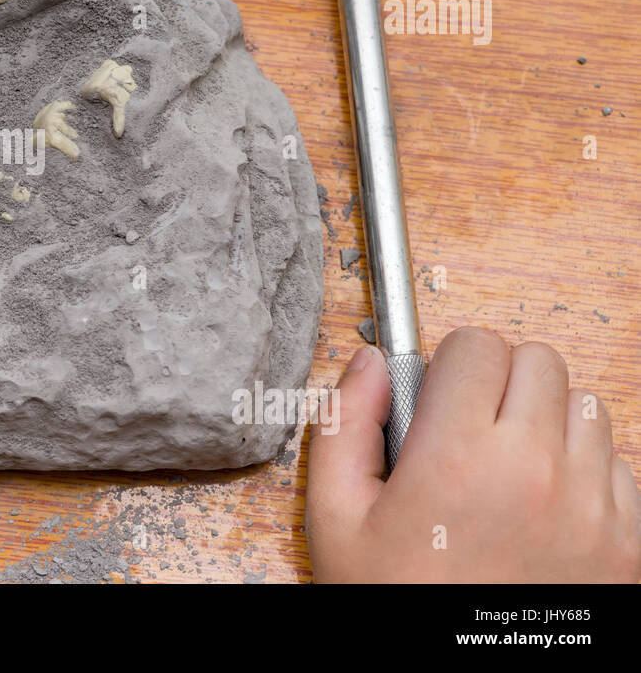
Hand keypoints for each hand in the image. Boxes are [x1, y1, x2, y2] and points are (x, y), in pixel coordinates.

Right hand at [308, 327, 640, 581]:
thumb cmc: (395, 602)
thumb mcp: (335, 519)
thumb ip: (343, 425)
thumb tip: (370, 361)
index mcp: (456, 457)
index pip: (477, 344)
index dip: (449, 366)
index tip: (436, 400)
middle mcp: (535, 471)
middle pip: (537, 361)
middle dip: (499, 383)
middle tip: (470, 431)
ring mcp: (592, 507)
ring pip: (585, 407)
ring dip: (546, 423)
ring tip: (508, 471)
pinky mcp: (628, 543)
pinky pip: (620, 467)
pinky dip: (585, 473)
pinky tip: (542, 509)